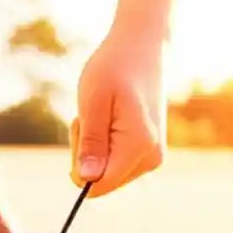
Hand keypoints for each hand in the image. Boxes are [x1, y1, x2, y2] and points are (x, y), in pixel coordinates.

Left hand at [70, 25, 165, 197]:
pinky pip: (115, 162)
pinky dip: (104, 143)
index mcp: (139, 146)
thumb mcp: (93, 102)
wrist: (140, 47)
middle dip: (86, 153)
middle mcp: (151, 158)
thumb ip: (91, 143)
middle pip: (102, 180)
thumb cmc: (113, 68)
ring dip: (94, 147)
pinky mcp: (149, 152)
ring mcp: (153, 157)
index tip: (83, 129)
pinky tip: (110, 116)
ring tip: (102, 113)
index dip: (79, 164)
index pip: (99, 185)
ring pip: (106, 172)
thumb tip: (86, 181)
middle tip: (90, 116)